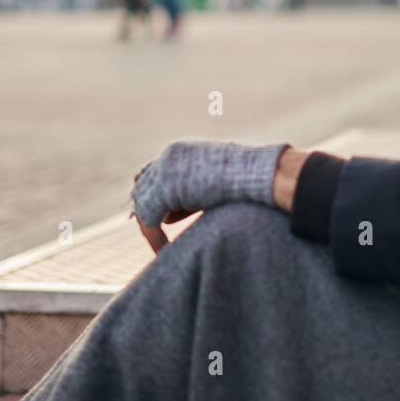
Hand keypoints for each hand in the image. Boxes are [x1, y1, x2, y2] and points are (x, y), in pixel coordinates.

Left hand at [130, 140, 288, 252]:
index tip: (154, 218)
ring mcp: (164, 170)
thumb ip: (185, 198)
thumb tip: (165, 217)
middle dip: (146, 211)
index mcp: (179, 150)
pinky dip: (154, 237)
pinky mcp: (165, 188)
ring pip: (143, 203)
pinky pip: (148, 218)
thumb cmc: (245, 180)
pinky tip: (164, 250)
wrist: (256, 174)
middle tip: (152, 235)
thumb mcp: (209, 188)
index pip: (152, 172)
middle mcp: (168, 156)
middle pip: (143, 187)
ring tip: (161, 247)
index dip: (152, 195)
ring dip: (150, 226)